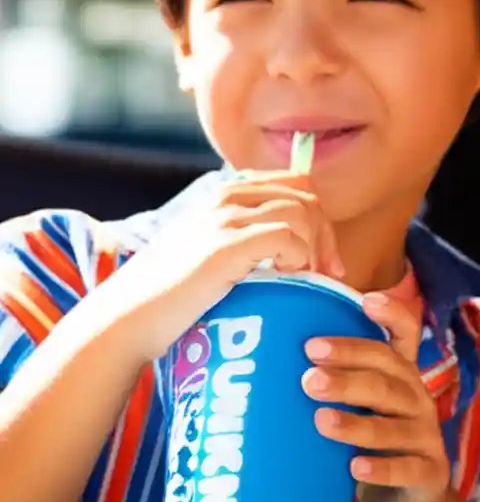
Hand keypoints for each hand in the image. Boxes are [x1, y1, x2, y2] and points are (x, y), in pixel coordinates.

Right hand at [104, 171, 344, 362]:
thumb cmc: (175, 295)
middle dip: (327, 234)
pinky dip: (299, 258)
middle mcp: (226, 197)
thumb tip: (299, 247)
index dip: (321, 219)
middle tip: (328, 273)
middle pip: (306, 195)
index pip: (297, 184)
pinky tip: (289, 277)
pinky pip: (286, 237)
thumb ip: (248, 238)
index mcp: (227, 194)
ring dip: (316, 249)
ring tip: (308, 280)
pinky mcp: (225, 246)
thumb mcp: (215, 253)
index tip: (326, 260)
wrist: (129, 317)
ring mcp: (224, 219)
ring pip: (302, 213)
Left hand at [302, 292, 449, 501]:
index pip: (405, 336)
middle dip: (350, 369)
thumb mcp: (359, 408)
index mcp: (402, 377)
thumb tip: (264, 356)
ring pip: (394, 423)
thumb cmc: (371, 447)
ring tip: (320, 419)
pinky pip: (407, 469)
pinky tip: (354, 467)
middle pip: (389, 376)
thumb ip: (332, 383)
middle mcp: (418, 400)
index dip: (391, 315)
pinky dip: (381, 467)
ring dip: (357, 421)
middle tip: (307, 372)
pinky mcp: (429, 474)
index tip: (365, 300)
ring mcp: (427, 437)